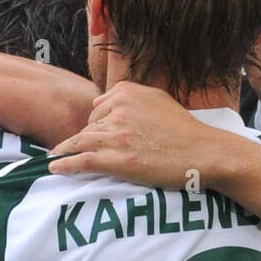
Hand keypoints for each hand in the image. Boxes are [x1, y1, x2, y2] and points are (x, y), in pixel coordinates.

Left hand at [50, 81, 225, 186]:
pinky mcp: (117, 159)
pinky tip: (55, 167)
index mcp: (128, 93)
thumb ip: (132, 99)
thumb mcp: (159, 100)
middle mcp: (119, 109)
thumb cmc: (186, 131)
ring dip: (67, 151)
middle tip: (72, 151)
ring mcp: (117, 134)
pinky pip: (82, 160)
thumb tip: (102, 102)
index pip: (98, 108)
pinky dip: (65, 164)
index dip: (95, 124)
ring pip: (82, 142)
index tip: (90, 135)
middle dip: (83, 140)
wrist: (205, 153)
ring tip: (55, 158)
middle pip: (89, 126)